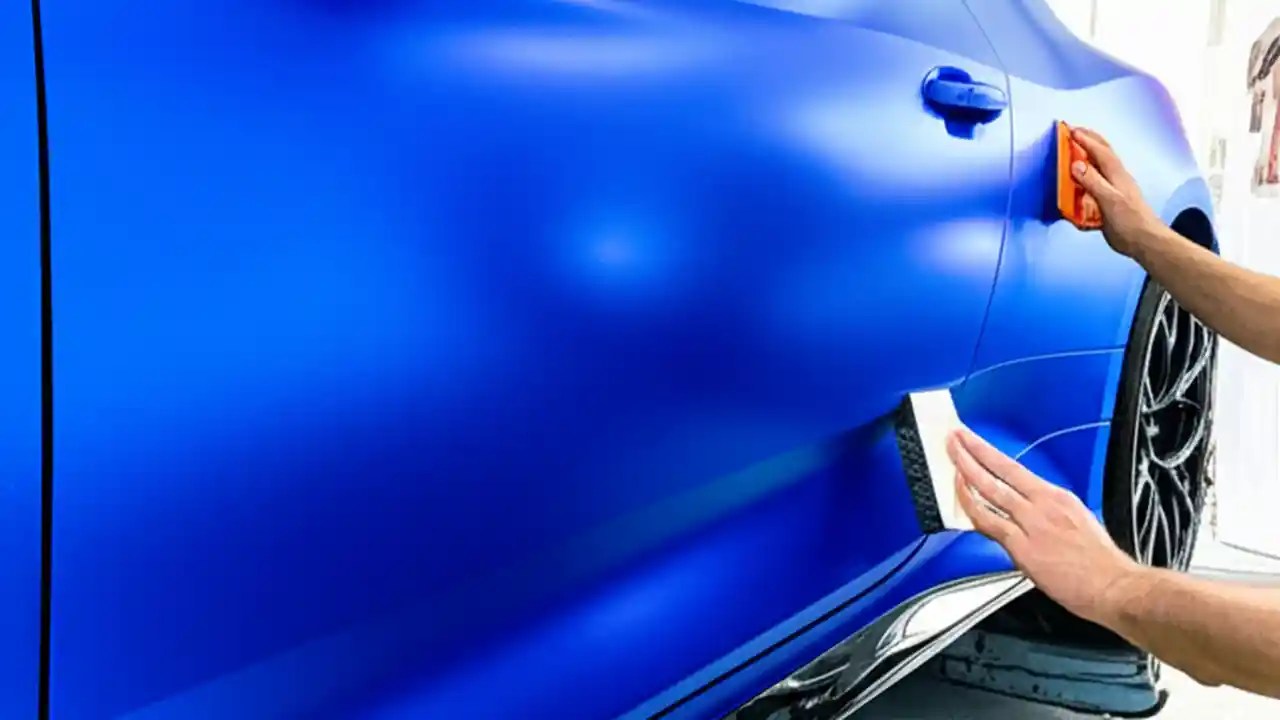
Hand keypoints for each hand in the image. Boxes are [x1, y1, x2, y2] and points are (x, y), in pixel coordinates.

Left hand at [947, 428, 1142, 625]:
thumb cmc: (1100, 562)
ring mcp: (1031, 525)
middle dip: (971, 453)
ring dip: (966, 473)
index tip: (971, 440)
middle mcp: (1042, 505)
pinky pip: (989, 524)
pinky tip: (961, 499)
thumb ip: (1047, 512)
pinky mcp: (1023, 548)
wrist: (1114, 586)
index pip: (1013, 468)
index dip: (987, 452)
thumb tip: (1024, 510)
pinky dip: (972, 508)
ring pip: (990, 491)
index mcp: (1057, 497)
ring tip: (950, 460)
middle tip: (953, 439)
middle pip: (998, 472)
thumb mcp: (1078, 520)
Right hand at [1069, 127, 1163, 258]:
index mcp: (1117, 175)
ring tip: (1081, 147)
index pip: (1100, 152)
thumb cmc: (1130, 222)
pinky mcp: (1115, 200)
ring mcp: (1118, 188)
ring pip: (1104, 164)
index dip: (1085, 140)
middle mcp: (1118, 178)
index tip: (1070, 131)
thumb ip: (1093, 182)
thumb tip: (1076, 164)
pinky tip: (1090, 175)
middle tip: (1076, 131)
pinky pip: (1102, 178)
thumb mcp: (1109, 200)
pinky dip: (1094, 170)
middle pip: (1104, 153)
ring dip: (1092, 152)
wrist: (1146, 241)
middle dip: (1091, 139)